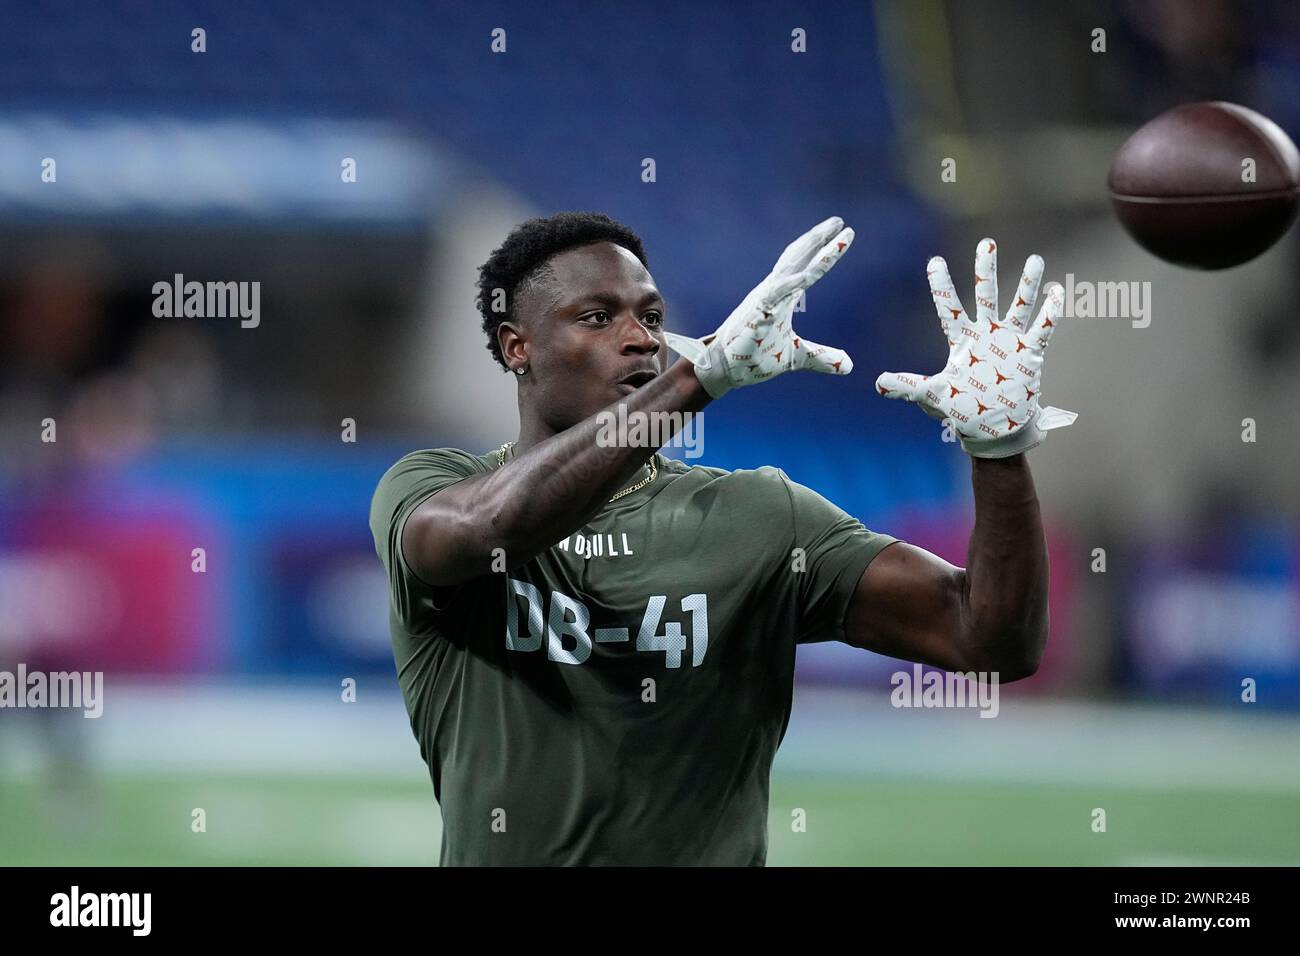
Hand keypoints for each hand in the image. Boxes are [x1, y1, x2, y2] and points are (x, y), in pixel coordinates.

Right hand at [664, 216, 854, 398]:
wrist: (726, 370)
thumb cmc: (756, 357)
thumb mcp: (797, 356)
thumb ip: (822, 356)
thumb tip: (848, 365)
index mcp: (783, 296)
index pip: (806, 266)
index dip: (824, 250)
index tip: (844, 232)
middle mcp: (774, 291)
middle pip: (798, 257)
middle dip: (818, 238)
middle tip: (839, 221)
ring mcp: (765, 300)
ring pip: (790, 268)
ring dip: (809, 250)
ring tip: (827, 233)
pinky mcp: (756, 314)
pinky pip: (775, 295)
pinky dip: (791, 283)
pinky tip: (808, 274)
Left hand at [875, 239, 1076, 457]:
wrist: (993, 429)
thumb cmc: (963, 410)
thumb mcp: (933, 396)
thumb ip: (908, 386)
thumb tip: (877, 384)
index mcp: (961, 340)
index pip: (948, 306)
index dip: (941, 285)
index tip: (934, 260)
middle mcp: (985, 334)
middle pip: (984, 296)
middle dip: (985, 270)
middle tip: (986, 242)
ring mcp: (1009, 341)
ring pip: (1018, 306)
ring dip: (1027, 285)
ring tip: (1035, 260)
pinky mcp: (1030, 353)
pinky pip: (1043, 329)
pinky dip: (1050, 312)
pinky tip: (1058, 291)